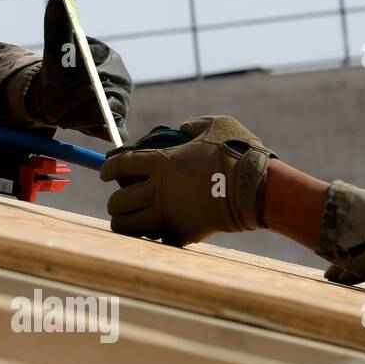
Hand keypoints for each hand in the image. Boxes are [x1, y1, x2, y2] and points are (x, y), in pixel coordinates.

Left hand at [26, 0, 131, 140]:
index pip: (90, 68)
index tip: (52, 80)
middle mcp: (121, 79)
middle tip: (50, 99)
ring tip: (59, 110)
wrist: (60, 99)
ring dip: (68, 114)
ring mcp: (123, 102)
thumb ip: (56, 25)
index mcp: (109, 58)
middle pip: (91, 93)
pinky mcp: (119, 124)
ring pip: (94, 113)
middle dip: (62, 98)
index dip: (67, 78)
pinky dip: (93, 128)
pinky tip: (82, 124)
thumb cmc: (61, 71)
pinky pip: (110, 129)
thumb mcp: (55, 49)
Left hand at [99, 115, 273, 245]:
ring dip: (123, 222)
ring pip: (126, 225)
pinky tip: (154, 231)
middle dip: (115, 201)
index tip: (104, 173)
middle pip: (117, 200)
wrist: (260, 189)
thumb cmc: (240, 153)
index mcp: (162, 162)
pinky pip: (154, 239)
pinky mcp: (181, 234)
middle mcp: (159, 190)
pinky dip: (151, 236)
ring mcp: (168, 214)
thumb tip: (182, 128)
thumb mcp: (217, 125)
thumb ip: (194, 125)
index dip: (108, 169)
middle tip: (120, 199)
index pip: (121, 165)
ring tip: (127, 220)